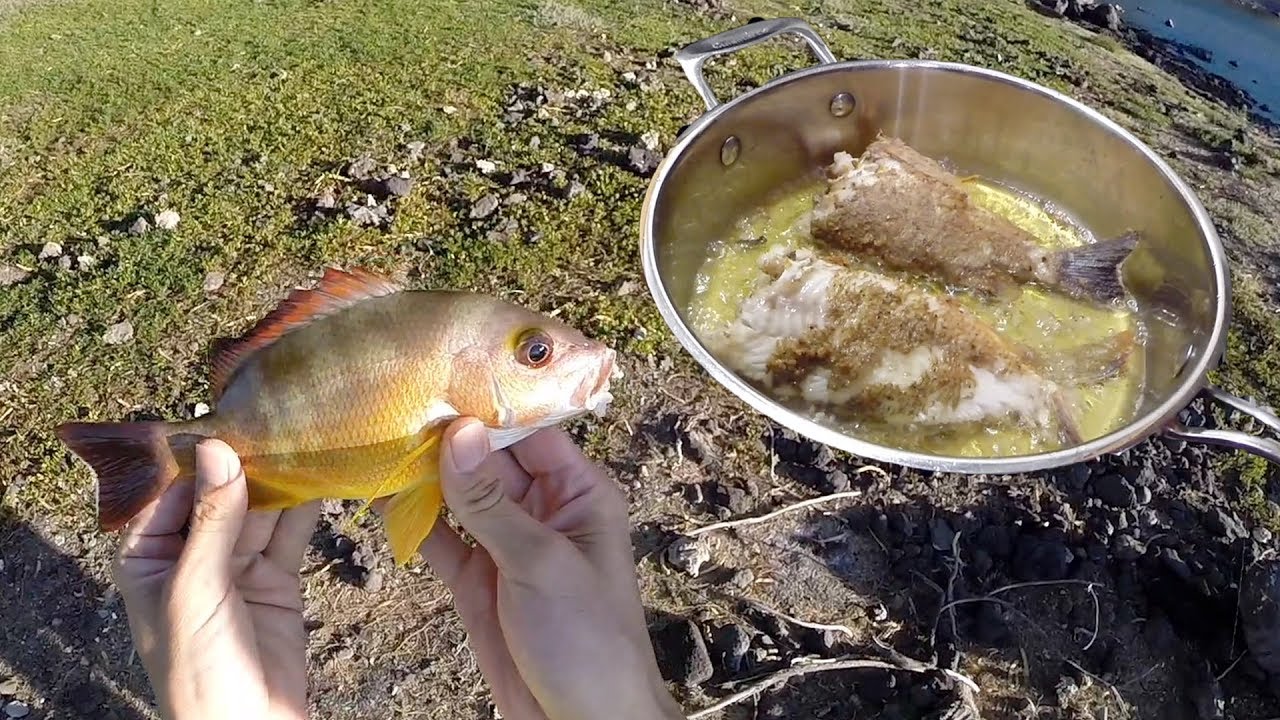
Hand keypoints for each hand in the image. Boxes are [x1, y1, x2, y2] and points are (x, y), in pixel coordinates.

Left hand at [111, 439, 319, 719]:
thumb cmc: (199, 669)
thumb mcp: (196, 588)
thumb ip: (212, 519)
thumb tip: (217, 448)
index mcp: (148, 558)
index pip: (172, 492)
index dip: (199, 456)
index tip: (230, 417)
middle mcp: (190, 556)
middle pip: (220, 495)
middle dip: (246, 462)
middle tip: (279, 417)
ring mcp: (235, 567)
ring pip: (259, 510)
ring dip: (280, 479)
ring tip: (306, 435)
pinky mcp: (275, 580)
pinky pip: (289, 534)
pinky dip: (306, 507)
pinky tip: (322, 474)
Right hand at [392, 418, 683, 719]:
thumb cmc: (589, 641)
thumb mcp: (541, 563)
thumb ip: (492, 502)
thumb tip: (458, 433)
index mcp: (579, 495)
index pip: (531, 434)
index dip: (487, 408)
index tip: (438, 378)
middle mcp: (543, 512)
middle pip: (489, 460)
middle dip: (445, 437)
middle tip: (391, 403)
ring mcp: (507, 546)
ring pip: (460, 497)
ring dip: (422, 476)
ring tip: (374, 438)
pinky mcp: (478, 581)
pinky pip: (442, 540)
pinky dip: (413, 521)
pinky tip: (377, 493)